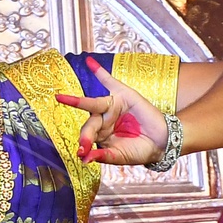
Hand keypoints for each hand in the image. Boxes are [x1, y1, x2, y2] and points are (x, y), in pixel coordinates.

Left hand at [55, 56, 169, 166]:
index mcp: (100, 135)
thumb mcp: (119, 156)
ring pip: (93, 104)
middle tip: (82, 146)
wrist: (161, 141)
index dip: (84, 144)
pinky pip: (108, 80)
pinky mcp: (123, 94)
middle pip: (90, 123)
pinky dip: (99, 71)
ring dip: (77, 102)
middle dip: (86, 135)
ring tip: (61, 98)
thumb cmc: (139, 150)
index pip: (87, 137)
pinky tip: (89, 62)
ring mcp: (112, 106)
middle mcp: (103, 120)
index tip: (81, 153)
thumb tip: (85, 159)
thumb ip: (103, 156)